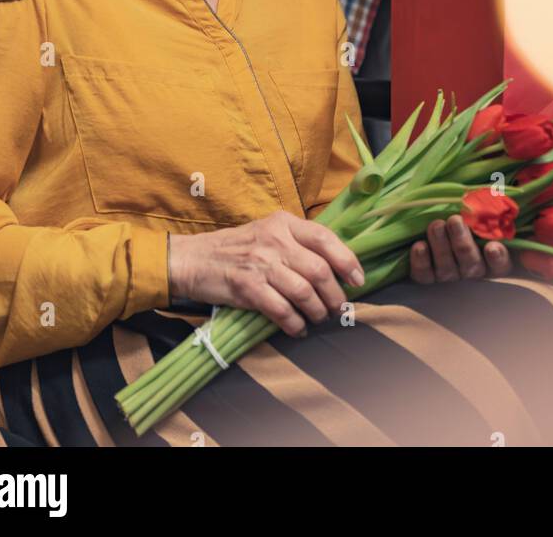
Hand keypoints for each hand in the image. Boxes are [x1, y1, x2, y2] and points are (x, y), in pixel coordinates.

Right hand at [169, 211, 365, 337]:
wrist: (194, 259)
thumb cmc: (236, 248)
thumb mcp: (267, 232)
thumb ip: (296, 242)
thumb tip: (334, 265)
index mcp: (283, 223)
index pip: (325, 238)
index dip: (347, 260)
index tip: (358, 280)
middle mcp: (274, 240)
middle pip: (319, 269)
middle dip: (334, 294)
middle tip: (337, 307)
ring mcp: (261, 263)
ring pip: (304, 292)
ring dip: (317, 311)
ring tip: (318, 318)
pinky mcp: (248, 287)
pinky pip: (282, 310)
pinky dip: (294, 324)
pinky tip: (297, 329)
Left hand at [409, 215, 510, 283]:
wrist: (442, 218)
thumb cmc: (473, 210)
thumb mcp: (491, 208)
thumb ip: (501, 207)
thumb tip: (536, 199)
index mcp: (495, 258)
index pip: (501, 264)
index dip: (497, 258)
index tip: (492, 247)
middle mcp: (473, 270)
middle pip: (471, 265)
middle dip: (463, 243)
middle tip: (455, 220)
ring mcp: (451, 275)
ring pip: (447, 269)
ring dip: (441, 246)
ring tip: (436, 225)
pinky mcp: (428, 275)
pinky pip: (424, 275)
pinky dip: (421, 262)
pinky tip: (419, 246)